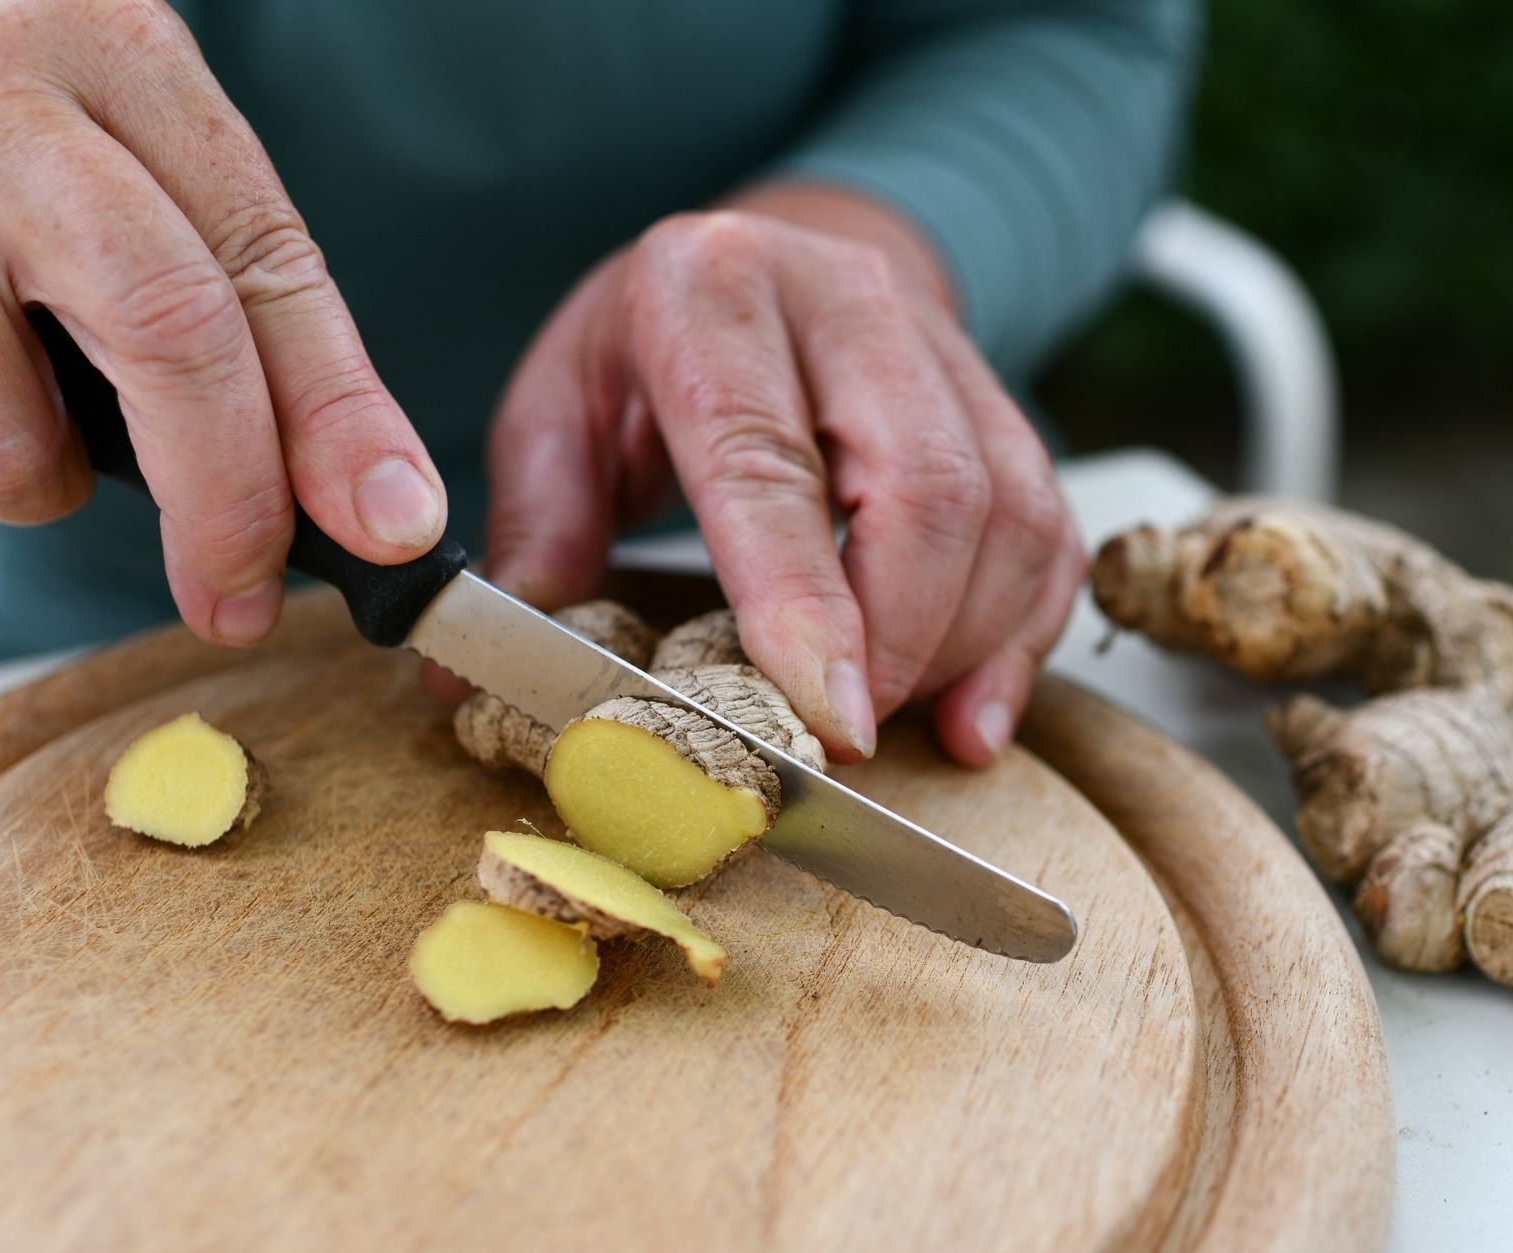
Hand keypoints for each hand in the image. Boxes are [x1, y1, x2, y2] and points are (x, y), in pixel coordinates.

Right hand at [0, 0, 443, 644]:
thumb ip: (276, 343)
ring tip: (13, 386)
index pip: (258, 270)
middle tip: (235, 592)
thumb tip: (384, 511)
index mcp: (119, 59)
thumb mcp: (159, 203)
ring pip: (3, 440)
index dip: (336, 423)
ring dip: (39, 476)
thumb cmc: (19, 170)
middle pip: (164, 333)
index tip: (388, 531)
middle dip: (224, 502)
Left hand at [480, 186, 1084, 765]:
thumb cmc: (652, 348)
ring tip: (897, 725)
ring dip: (964, 645)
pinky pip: (1049, 529)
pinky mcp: (1003, 402)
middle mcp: (846, 302)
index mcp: (711, 291)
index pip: (769, 458)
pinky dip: (1021, 637)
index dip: (806, 600)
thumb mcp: (559, 409)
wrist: (774, 253)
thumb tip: (464, 681)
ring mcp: (943, 346)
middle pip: (928, 487)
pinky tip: (971, 710)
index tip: (823, 716)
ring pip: (1008, 512)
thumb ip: (536, 533)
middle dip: (900, 640)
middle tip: (844, 739)